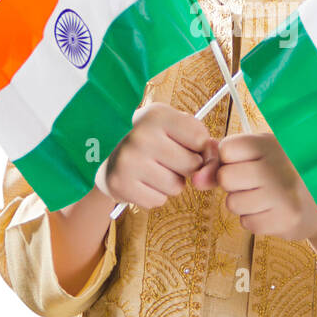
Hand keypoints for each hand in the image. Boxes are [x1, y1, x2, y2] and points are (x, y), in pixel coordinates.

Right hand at [96, 103, 214, 209]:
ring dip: (170, 183)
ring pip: (176, 187)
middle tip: (164, 157)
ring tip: (151, 169)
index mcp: (157, 115)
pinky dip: (154, 195)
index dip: (198, 147)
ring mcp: (128, 161)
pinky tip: (141, 180)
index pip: (200, 139)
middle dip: (185, 167)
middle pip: (191, 166)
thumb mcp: (173, 128)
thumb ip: (203, 144)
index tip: (184, 144)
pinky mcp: (120, 184)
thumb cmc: (149, 139)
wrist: (103, 152)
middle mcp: (141, 135)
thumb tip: (214, 173)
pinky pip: (158, 201)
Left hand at [190, 132, 316, 241]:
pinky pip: (247, 223)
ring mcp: (283, 194)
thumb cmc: (282, 174)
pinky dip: (255, 219)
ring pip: (233, 203)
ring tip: (266, 197)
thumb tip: (196, 179)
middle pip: (225, 178)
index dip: (228, 160)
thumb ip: (222, 162)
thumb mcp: (258, 156)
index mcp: (270, 144)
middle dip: (233, 184)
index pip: (226, 150)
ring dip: (243, 204)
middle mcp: (277, 166)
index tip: (244, 162)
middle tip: (255, 182)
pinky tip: (272, 211)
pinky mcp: (286, 219)